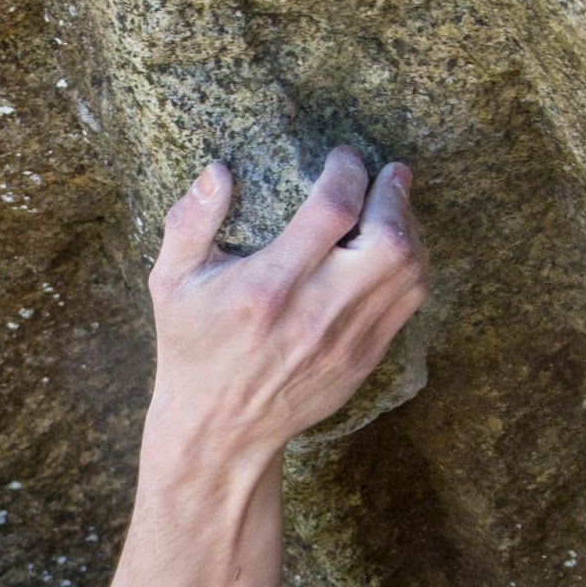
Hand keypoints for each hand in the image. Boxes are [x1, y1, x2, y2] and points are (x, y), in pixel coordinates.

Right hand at [144, 147, 428, 463]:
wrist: (221, 430)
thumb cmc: (194, 348)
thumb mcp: (172, 282)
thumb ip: (190, 222)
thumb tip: (218, 171)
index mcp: (269, 287)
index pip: (332, 212)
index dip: (348, 172)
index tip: (344, 156)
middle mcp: (317, 312)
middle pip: (390, 242)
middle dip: (396, 195)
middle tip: (392, 171)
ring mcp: (348, 339)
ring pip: (410, 272)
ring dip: (412, 228)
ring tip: (397, 201)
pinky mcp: (365, 358)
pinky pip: (409, 303)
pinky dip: (413, 266)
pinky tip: (400, 245)